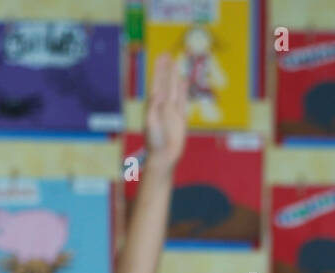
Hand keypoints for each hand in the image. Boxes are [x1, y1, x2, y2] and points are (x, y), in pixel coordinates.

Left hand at [143, 53, 188, 173]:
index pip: (157, 84)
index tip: (161, 58)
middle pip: (165, 83)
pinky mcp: (180, 117)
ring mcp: (171, 110)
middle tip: (167, 53)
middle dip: (165, 69)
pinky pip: (182, 99)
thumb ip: (154, 108)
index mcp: (152, 106)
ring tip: (175, 62)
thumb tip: (158, 93)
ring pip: (174, 88)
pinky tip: (183, 81)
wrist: (164, 156)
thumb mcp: (151, 124)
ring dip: (174, 76)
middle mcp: (161, 106)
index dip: (159, 71)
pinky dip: (183, 90)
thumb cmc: (154, 142)